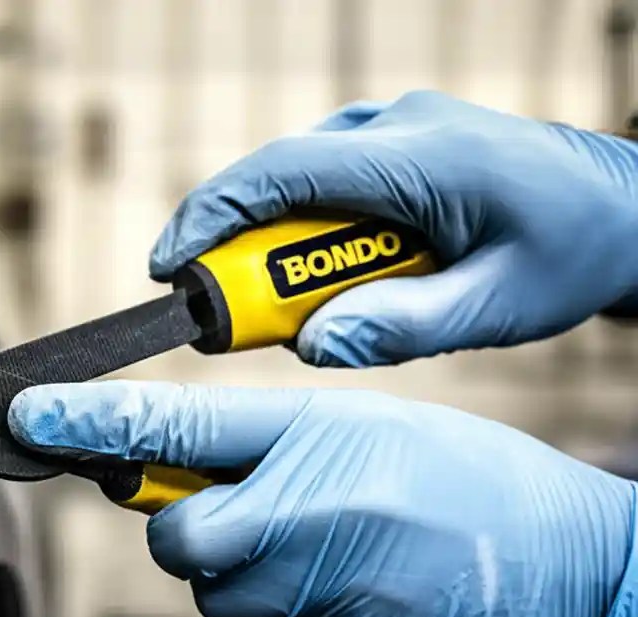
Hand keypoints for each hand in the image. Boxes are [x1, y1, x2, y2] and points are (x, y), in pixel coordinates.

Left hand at [8, 381, 637, 616]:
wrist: (566, 574)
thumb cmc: (469, 480)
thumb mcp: (364, 422)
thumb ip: (256, 441)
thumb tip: (163, 461)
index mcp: (301, 452)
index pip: (163, 432)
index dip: (84, 424)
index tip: (26, 416)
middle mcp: (292, 533)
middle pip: (175, 540)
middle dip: (191, 520)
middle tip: (254, 495)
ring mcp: (311, 607)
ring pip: (221, 589)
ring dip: (248, 563)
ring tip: (332, 535)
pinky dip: (290, 601)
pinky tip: (352, 577)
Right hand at [151, 91, 637, 367]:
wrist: (622, 209)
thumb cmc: (568, 255)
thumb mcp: (498, 308)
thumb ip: (403, 328)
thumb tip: (312, 347)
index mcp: (420, 157)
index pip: (284, 171)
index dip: (210, 215)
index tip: (166, 267)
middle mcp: (395, 126)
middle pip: (277, 178)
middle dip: (232, 247)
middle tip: (220, 315)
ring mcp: (391, 125)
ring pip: (293, 179)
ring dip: (270, 242)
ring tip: (282, 306)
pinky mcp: (390, 141)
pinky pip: (318, 178)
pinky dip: (299, 227)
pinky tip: (320, 273)